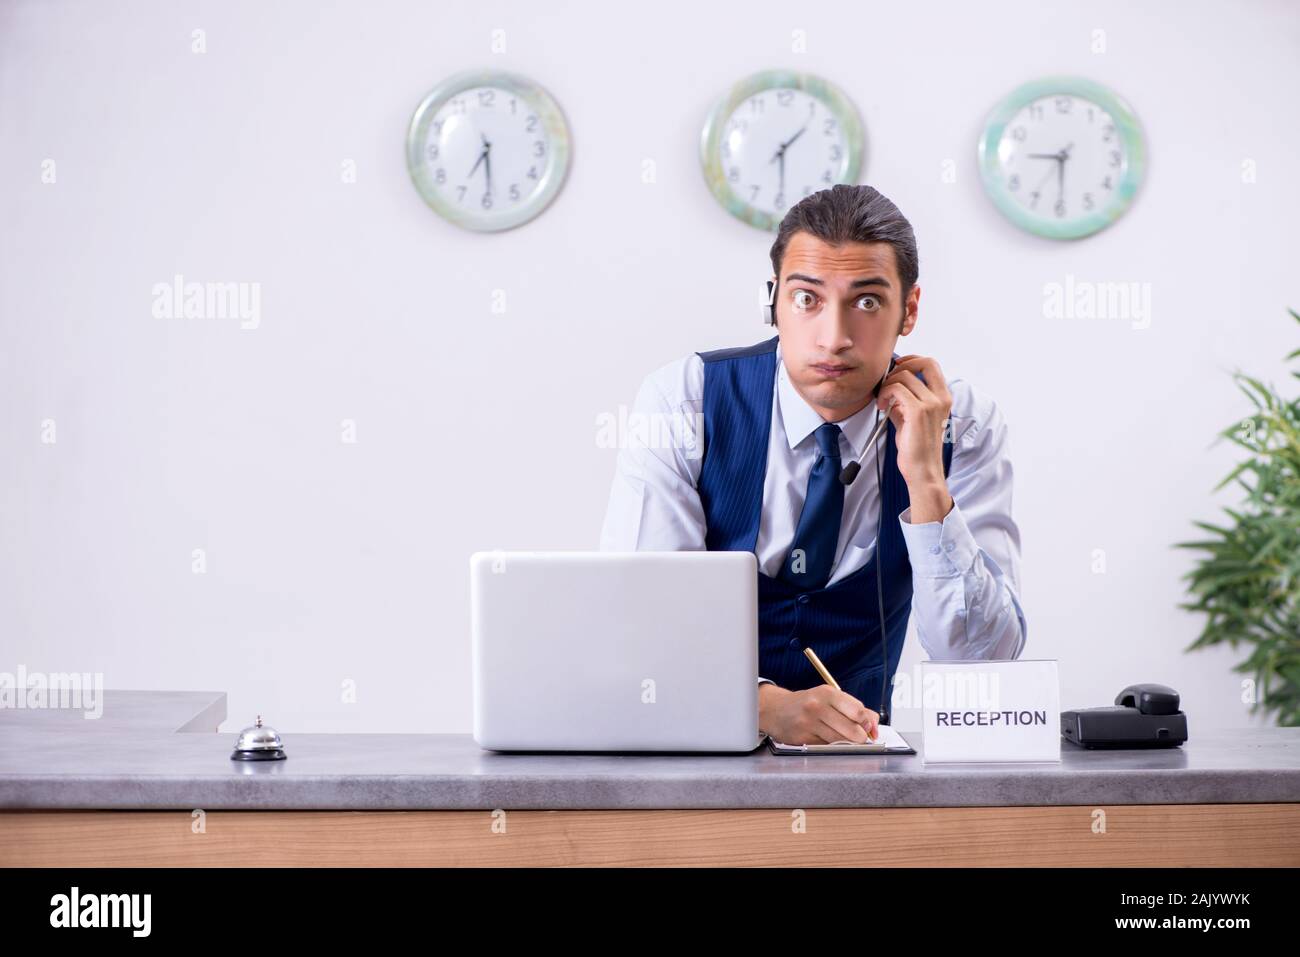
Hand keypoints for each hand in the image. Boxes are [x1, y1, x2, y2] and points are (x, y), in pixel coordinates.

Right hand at [759, 683, 879, 744]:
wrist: (776, 709)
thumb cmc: (808, 704)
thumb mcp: (830, 698)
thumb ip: (855, 709)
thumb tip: (874, 726)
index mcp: (828, 693)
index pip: (858, 711)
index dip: (868, 723)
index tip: (869, 728)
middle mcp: (818, 706)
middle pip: (853, 730)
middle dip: (860, 738)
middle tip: (858, 737)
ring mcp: (809, 723)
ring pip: (841, 742)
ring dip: (846, 744)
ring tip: (842, 738)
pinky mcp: (802, 738)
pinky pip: (827, 748)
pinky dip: (831, 747)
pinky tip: (825, 739)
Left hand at [877, 354, 952, 495]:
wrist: (922, 470)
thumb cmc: (917, 447)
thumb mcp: (911, 418)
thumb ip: (904, 400)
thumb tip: (890, 386)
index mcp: (944, 398)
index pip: (931, 364)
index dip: (912, 361)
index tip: (896, 368)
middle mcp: (941, 398)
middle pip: (923, 362)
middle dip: (901, 366)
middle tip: (887, 381)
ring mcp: (932, 404)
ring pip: (904, 376)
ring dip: (887, 385)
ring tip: (882, 400)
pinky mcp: (918, 412)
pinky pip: (896, 389)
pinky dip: (884, 394)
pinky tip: (882, 406)